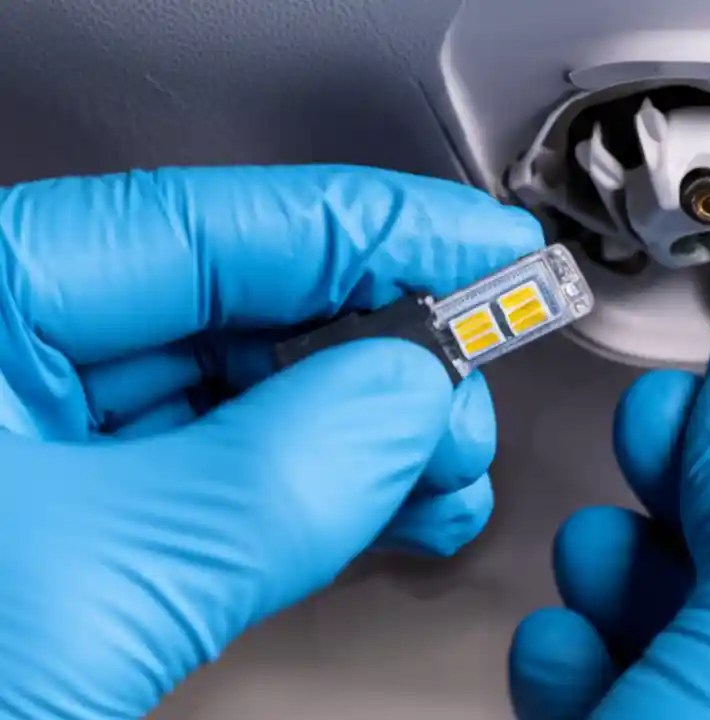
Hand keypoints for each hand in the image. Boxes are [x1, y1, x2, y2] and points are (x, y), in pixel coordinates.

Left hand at [0, 166, 542, 716]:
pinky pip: (233, 469)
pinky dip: (328, 487)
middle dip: (386, 348)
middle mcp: (6, 354)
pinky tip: (390, 503)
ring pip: (251, 390)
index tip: (488, 250)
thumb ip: (278, 472)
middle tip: (472, 391)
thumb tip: (414, 390)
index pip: (215, 225)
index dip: (378, 229)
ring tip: (444, 470)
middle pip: (244, 303)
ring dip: (373, 428)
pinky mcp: (85, 516)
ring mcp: (46, 440)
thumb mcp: (93, 582)